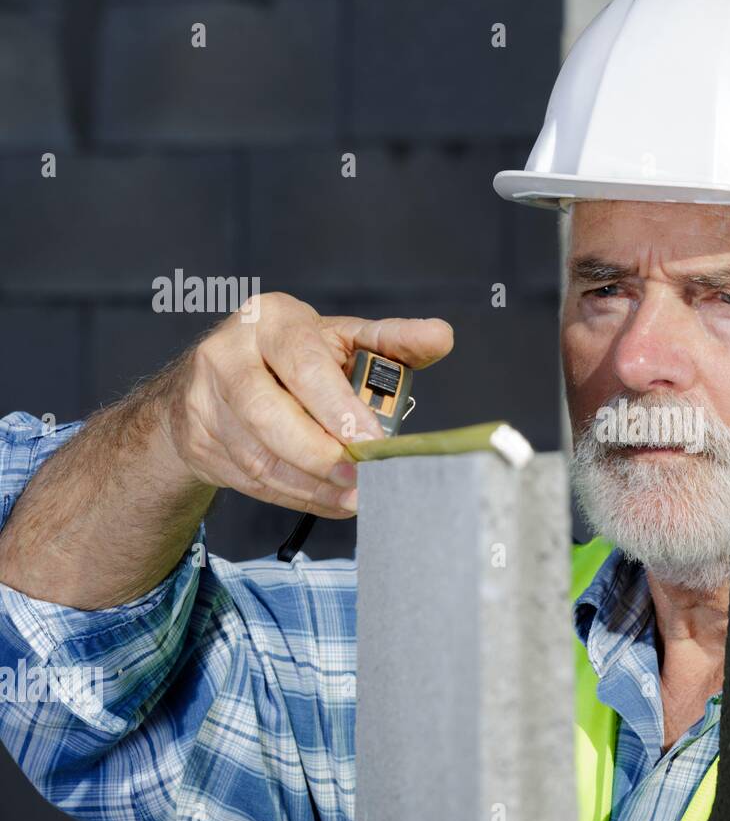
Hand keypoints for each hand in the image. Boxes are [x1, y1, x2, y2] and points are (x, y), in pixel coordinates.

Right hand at [162, 293, 453, 517]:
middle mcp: (227, 354)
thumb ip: (391, 342)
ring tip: (357, 496)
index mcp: (270, 319)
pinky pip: (252, 480)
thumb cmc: (296, 358)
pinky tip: (333, 501)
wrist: (213, 382)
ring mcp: (204, 399)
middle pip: (269, 414)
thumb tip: (441, 336)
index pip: (304, 363)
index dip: (339, 407)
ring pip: (260, 455)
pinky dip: (299, 496)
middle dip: (322, 454)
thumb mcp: (339, 340)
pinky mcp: (197, 441)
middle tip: (363, 477)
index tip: (374, 439)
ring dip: (313, 485)